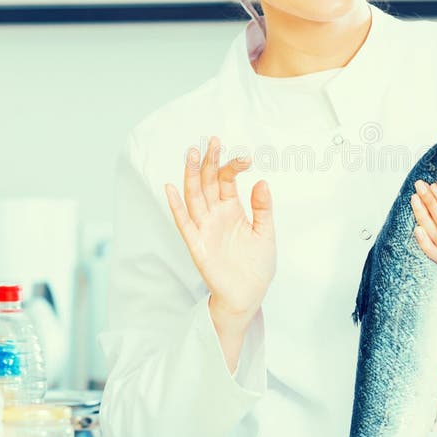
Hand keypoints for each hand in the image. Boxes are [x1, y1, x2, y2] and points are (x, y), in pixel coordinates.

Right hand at [165, 136, 275, 325]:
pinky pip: (184, 223)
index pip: (227, 180)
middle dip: (209, 161)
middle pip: (208, 182)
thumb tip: (262, 181)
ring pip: (194, 196)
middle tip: (212, 140)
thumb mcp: (266, 232)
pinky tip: (170, 188)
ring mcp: (205, 228)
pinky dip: (176, 206)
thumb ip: (263, 208)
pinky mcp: (197, 245)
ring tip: (192, 154)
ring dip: (192, 175)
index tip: (246, 156)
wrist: (249, 296)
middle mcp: (215, 215)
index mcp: (232, 210)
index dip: (233, 166)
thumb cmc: (256, 266)